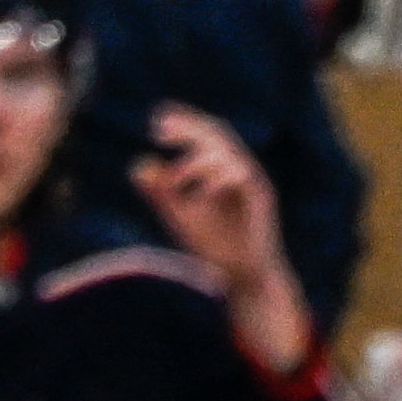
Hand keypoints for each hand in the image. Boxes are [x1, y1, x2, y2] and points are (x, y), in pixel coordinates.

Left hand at [130, 105, 315, 378]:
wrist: (246, 279)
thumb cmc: (218, 247)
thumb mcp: (180, 217)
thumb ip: (160, 193)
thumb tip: (139, 165)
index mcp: (223, 168)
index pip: (205, 135)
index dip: (184, 122)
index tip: (156, 121)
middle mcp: (241, 170)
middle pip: (218, 134)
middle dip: (188, 129)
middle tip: (160, 130)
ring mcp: (254, 182)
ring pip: (228, 153)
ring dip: (196, 161)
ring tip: (174, 181)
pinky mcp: (262, 198)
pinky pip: (242, 175)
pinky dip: (216, 179)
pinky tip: (199, 195)